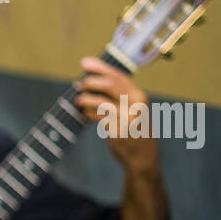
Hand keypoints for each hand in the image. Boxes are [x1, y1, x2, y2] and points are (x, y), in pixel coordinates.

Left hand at [73, 56, 159, 173]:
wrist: (141, 156)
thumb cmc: (133, 130)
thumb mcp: (132, 109)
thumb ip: (118, 96)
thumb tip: (91, 80)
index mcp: (139, 96)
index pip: (118, 76)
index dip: (100, 68)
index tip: (84, 62)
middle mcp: (136, 105)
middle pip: (110, 85)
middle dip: (91, 82)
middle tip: (79, 84)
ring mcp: (128, 118)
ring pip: (101, 102)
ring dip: (86, 99)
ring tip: (79, 100)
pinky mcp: (118, 132)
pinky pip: (99, 118)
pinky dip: (89, 114)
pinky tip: (85, 114)